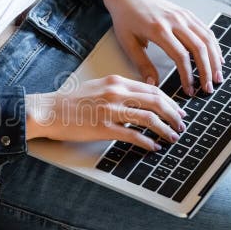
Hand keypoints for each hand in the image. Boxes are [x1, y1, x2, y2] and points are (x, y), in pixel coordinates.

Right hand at [25, 75, 186, 149]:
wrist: (49, 111)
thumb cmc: (70, 101)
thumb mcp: (98, 87)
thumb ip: (119, 91)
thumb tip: (139, 100)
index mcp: (116, 82)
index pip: (152, 90)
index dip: (170, 102)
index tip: (178, 110)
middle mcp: (116, 93)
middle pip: (156, 102)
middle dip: (173, 115)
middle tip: (181, 125)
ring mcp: (110, 110)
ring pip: (148, 118)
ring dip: (165, 129)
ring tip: (172, 137)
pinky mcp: (104, 127)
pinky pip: (133, 135)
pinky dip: (147, 142)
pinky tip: (153, 146)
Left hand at [101, 0, 223, 95]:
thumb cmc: (126, 19)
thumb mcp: (128, 43)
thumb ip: (142, 64)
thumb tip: (153, 84)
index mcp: (158, 29)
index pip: (180, 56)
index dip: (187, 75)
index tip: (189, 90)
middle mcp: (175, 21)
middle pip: (198, 48)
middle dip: (206, 70)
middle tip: (208, 88)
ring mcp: (183, 16)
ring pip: (206, 39)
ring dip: (214, 60)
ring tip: (217, 77)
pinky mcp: (187, 14)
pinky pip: (206, 30)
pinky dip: (214, 46)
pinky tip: (216, 59)